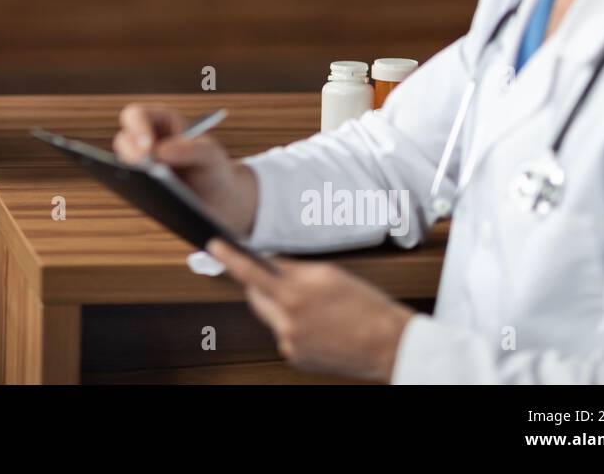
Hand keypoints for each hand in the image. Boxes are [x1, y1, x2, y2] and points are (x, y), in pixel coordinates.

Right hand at [112, 104, 257, 233]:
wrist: (217, 200)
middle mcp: (144, 142)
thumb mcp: (211, 154)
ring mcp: (140, 166)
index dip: (137, 128)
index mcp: (160, 122)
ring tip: (150, 187)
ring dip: (134, 176)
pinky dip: (138, 195)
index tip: (147, 148)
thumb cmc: (213, 168)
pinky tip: (153, 203)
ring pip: (123, 168)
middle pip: (124, 142)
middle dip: (132, 155)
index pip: (137, 116)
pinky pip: (130, 190)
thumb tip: (158, 153)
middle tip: (145, 168)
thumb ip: (190, 149)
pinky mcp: (139, 188)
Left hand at [206, 238, 415, 382]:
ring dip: (280, 305)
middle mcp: (286, 322)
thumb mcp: (328, 274)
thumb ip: (293, 268)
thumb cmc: (364, 306)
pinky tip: (317, 323)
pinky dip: (292, 324)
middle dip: (262, 285)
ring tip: (314, 305)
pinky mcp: (294, 358)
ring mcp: (289, 344)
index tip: (215, 246)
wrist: (388, 344)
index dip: (228, 258)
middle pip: (255, 296)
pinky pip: (283, 333)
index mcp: (293, 296)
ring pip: (270, 316)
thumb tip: (269, 261)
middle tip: (285, 279)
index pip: (249, 272)